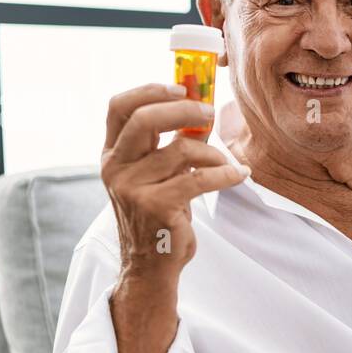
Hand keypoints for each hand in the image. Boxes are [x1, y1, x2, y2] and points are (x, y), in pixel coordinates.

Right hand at [101, 84, 249, 289]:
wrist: (150, 264)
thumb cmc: (159, 213)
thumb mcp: (156, 174)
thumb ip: (169, 144)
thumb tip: (200, 110)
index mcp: (112, 154)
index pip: (119, 107)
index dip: (149, 91)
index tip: (180, 88)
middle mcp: (115, 168)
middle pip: (144, 119)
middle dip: (183, 110)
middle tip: (209, 113)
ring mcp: (132, 188)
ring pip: (182, 151)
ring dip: (214, 154)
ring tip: (227, 164)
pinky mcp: (156, 206)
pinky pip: (199, 179)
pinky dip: (226, 174)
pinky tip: (239, 175)